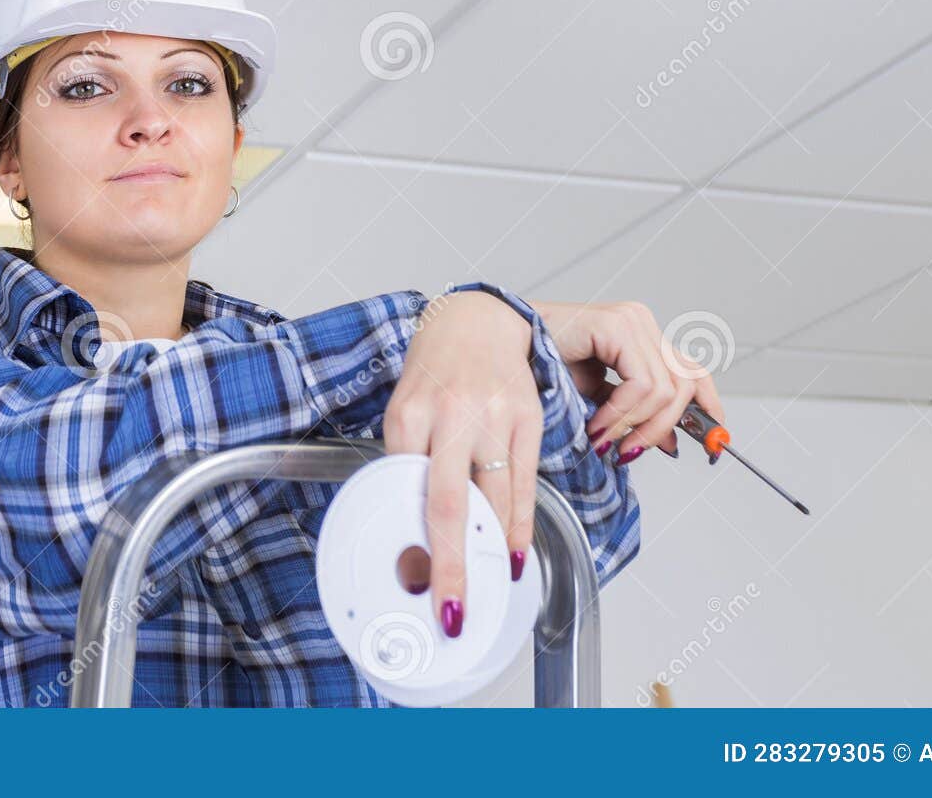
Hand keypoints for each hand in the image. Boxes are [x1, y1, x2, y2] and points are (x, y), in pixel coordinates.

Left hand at [382, 291, 540, 638]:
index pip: (405, 490)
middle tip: (452, 611)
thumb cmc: (434, 373)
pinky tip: (514, 554)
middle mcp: (449, 415)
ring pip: (493, 498)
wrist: (475, 321)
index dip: (410, 540)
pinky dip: (519, 524)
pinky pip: (524, 482)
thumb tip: (413, 535)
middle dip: (450, 566)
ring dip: (490, 553)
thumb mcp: (404, 411)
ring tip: (484, 591)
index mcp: (407, 416)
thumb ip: (406, 465)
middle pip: (448, 504)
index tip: (412, 582)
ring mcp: (492, 416)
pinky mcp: (527, 417)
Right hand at [528, 300, 726, 461]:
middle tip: (632, 453)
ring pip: (666, 389)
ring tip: (604, 440)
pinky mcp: (616, 324)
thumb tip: (672, 442)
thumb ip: (634, 416)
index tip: (712, 444)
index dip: (709, 409)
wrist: (503, 346)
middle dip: (664, 429)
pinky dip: (622, 414)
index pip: (694, 373)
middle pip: (685, 384)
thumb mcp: (599, 401)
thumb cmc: (541, 369)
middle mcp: (641, 323)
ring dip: (636, 426)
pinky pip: (641, 383)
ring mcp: (631, 320)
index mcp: (641, 336)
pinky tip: (597, 424)